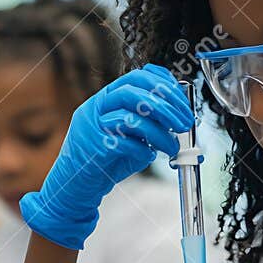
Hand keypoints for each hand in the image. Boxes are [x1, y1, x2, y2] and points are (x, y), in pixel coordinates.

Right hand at [20, 63, 191, 249]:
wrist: (77, 185)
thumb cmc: (107, 159)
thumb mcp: (130, 134)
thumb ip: (148, 122)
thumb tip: (179, 117)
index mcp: (108, 98)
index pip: (138, 77)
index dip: (164, 85)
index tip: (182, 102)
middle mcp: (98, 107)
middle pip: (134, 92)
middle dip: (166, 107)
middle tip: (185, 123)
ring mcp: (93, 126)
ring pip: (130, 117)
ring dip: (159, 132)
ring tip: (172, 146)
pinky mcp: (93, 148)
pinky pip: (123, 143)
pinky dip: (142, 150)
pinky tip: (149, 156)